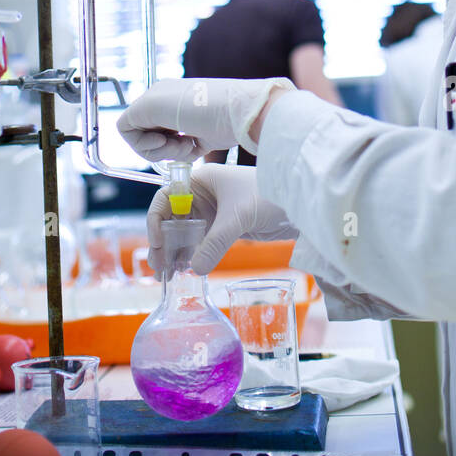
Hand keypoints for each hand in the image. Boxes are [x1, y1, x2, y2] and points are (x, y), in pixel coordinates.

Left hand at [117, 76, 294, 161]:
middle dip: (161, 150)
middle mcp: (163, 95)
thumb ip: (187, 138)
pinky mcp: (147, 104)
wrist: (243, 112)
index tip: (188, 147)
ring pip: (135, 133)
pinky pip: (126, 130)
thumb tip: (181, 150)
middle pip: (143, 131)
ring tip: (185, 143)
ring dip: (159, 150)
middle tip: (186, 147)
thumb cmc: (232, 123)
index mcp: (177, 98)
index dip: (166, 146)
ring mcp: (155, 98)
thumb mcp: (205, 133)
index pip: (157, 128)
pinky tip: (172, 142)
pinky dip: (146, 146)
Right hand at [146, 164, 295, 276]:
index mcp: (200, 180)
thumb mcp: (238, 217)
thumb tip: (195, 268)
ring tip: (168, 275)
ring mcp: (213, 211)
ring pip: (186, 233)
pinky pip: (201, 241)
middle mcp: (202, 194)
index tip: (157, 245)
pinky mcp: (225, 226)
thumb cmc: (268, 195)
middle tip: (159, 268)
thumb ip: (215, 243)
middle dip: (164, 243)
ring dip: (176, 251)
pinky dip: (192, 254)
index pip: (166, 198)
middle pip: (173, 218)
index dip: (156, 221)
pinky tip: (187, 269)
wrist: (299, 199)